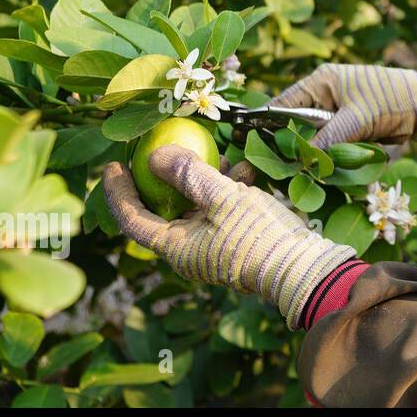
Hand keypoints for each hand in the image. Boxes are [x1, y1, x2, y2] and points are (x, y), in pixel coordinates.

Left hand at [103, 145, 357, 327]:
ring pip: (197, 206)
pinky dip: (228, 188)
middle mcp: (189, 249)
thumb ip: (188, 174)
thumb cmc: (258, 236)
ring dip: (204, 178)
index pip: (132, 218)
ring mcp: (214, 245)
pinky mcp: (237, 240)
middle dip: (167, 177)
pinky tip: (245, 169)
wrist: (302, 267)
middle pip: (164, 209)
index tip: (114, 163)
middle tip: (163, 149)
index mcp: (176, 247)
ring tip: (219, 154)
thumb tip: (154, 155)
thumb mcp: (224, 198)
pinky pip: (222, 210)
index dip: (118, 191)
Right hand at [229, 64, 416, 183]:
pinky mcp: (344, 135)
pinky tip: (303, 182)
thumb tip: (303, 160)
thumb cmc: (392, 99)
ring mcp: (332, 118)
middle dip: (276, 152)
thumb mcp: (358, 117)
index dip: (262, 129)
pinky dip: (318, 164)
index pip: (280, 107)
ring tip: (272, 184)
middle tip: (251, 177)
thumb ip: (330, 137)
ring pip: (306, 143)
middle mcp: (320, 100)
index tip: (247, 152)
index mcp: (319, 84)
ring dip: (297, 161)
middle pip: (289, 128)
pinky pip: (324, 151)